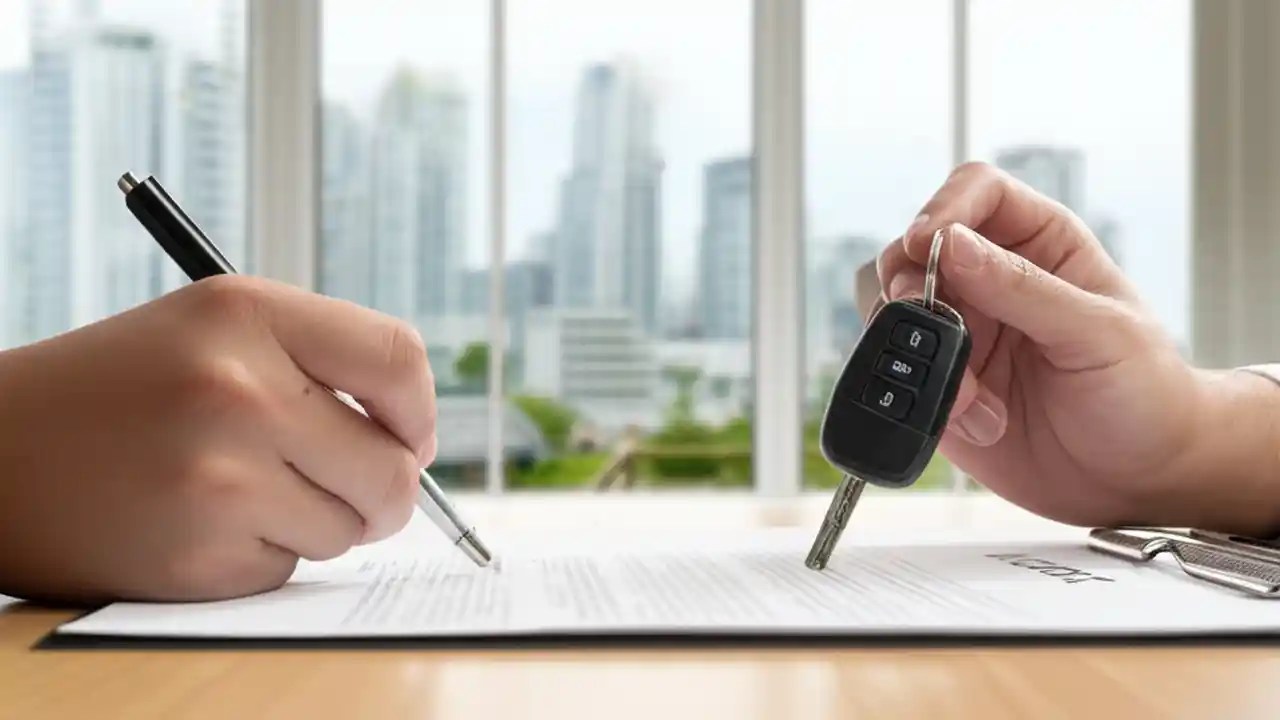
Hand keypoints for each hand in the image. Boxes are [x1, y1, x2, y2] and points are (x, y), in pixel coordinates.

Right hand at [0, 276, 435, 602]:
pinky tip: (202, 525)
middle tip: (352, 490)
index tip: (409, 436)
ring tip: (240, 491)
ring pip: (349, 529)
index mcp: (246, 312)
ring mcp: (218, 478)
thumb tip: (417, 442)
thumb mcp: (213, 329)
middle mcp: (237, 389)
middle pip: (392, 467)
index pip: (398, 360)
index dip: (420, 410)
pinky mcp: (198, 556)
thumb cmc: (121, 388)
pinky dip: (262, 556)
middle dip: (385, 491)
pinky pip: (289, 569)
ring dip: (316, 523)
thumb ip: (320, 363)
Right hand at [867, 162, 1279, 534]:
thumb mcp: (1098, 332)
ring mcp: (962, 335)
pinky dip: (925, 398)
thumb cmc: (1145, 393)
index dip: (945, 208)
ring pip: (896, 312)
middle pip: (915, 249)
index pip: (977, 192)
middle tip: (928, 317)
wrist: (1139, 479)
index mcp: (1040, 245)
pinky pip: (899, 376)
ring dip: (918, 350)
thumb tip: (949, 245)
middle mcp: (991, 282)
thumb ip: (1023, 287)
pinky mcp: (942, 386)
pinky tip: (979, 420)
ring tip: (974, 391)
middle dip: (911, 284)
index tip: (927, 244)